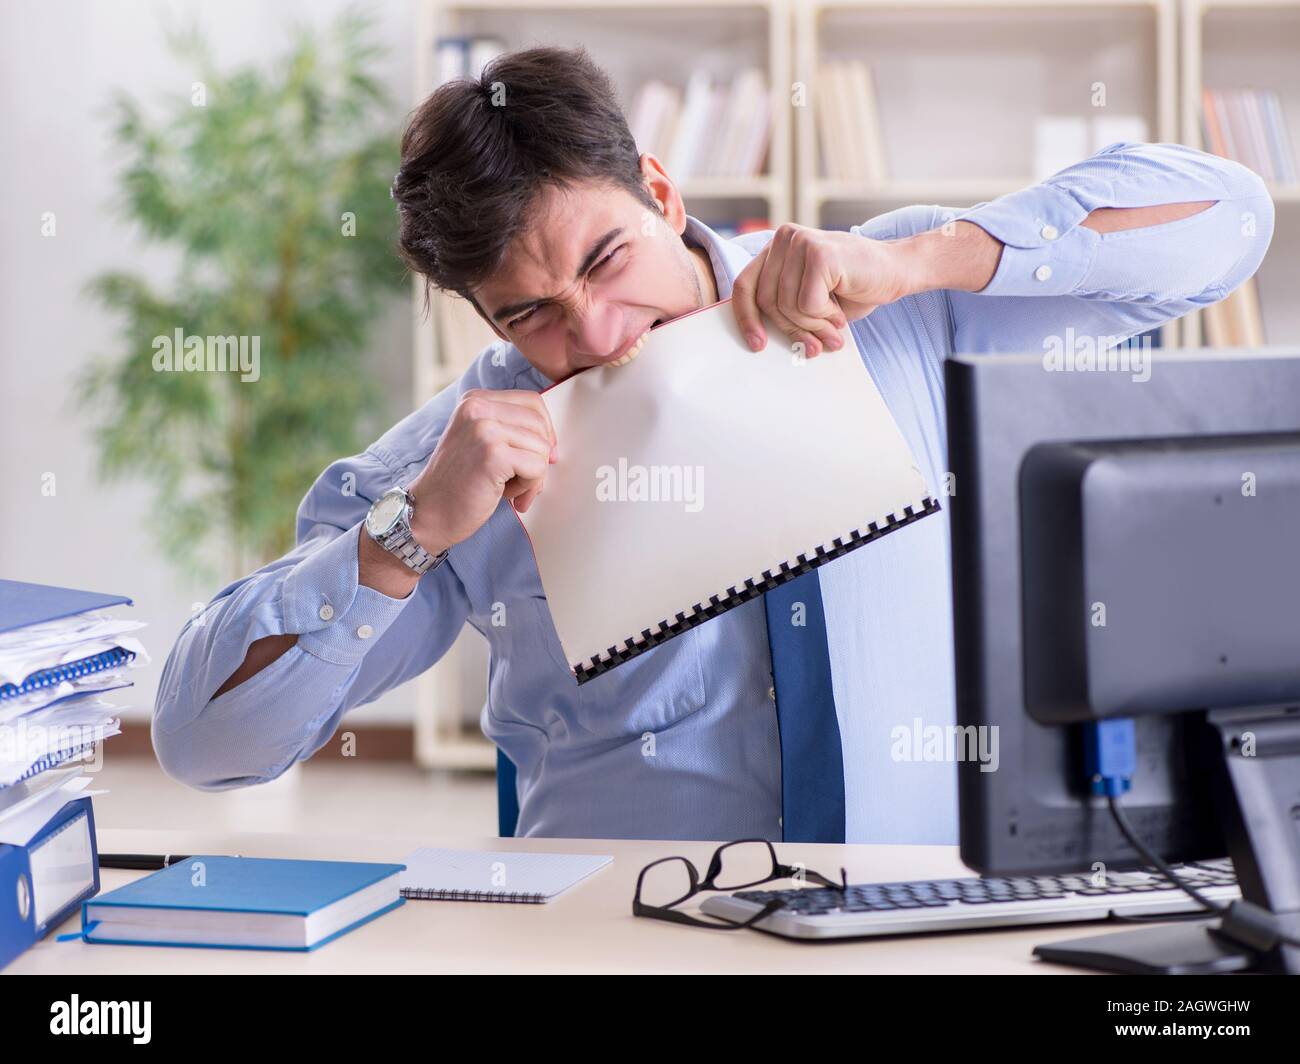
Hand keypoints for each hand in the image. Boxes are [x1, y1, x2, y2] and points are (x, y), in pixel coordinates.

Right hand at [409, 388, 557, 552]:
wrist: (428, 514)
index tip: (536, 458)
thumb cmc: (460, 484)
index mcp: (475, 399)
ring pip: (542, 447)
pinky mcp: (492, 454)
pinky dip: (529, 487)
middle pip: (540, 425)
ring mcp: (484, 429)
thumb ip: (510, 431)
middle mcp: (477, 407)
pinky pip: (537, 467)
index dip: (544, 432)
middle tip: (519, 482)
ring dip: (533, 476)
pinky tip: (507, 497)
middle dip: (539, 458)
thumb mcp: (482, 443)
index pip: (533, 402)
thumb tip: (553, 444)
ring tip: (507, 490)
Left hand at [731, 223, 910, 356]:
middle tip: (814, 344)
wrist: (897, 271)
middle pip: (766, 300)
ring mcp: (801, 242)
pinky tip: (840, 311)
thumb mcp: (809, 300)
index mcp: (778, 247)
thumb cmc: (853, 288)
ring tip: (834, 326)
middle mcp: (785, 238)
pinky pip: (807, 304)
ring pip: (787, 305)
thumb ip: (783, 309)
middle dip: (792, 329)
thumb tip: (757, 339)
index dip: (746, 318)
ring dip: (813, 325)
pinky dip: (825, 317)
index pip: (746, 285)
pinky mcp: (819, 253)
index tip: (757, 345)